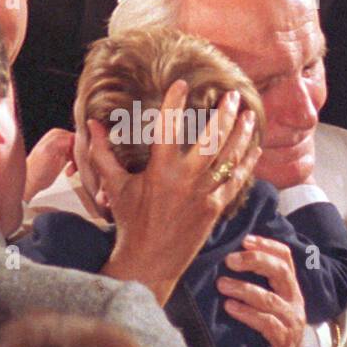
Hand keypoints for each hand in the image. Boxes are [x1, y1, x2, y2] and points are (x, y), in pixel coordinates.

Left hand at [24, 128, 73, 203]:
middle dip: (80, 157)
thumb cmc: (35, 169)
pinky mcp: (64, 157)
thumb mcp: (46, 152)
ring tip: (70, 171)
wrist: (30, 182)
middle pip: (80, 145)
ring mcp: (63, 148)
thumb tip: (73, 138)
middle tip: (76, 167)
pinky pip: (77, 159)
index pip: (77, 137)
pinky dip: (76, 166)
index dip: (80, 149)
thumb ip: (59, 141)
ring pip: (80, 153)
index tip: (80, 160)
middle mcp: (60, 139)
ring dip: (78, 163)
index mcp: (56, 134)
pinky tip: (69, 172)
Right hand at [93, 81, 260, 304]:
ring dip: (241, 134)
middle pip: (211, 139)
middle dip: (225, 114)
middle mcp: (185, 179)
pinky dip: (247, 163)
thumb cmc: (129, 223)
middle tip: (232, 95)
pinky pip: (236, 181)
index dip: (175, 103)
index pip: (167, 127)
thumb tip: (93, 125)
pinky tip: (254, 148)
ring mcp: (203, 194)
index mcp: (159, 170)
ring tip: (248, 115)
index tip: (181, 84)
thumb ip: (103, 154)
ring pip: (229, 158)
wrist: (149, 262)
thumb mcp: (115, 187)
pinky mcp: (215, 208)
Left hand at [217, 236, 311, 346]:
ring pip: (271, 299)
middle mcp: (294, 303)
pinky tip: (230, 307)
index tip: (245, 239)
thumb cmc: (270, 339)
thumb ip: (255, 289)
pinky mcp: (284, 342)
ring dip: (245, 289)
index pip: (285, 258)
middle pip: (282, 271)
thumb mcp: (266, 309)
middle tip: (230, 259)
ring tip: (222, 284)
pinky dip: (248, 313)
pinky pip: (267, 323)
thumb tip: (226, 264)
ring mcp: (291, 323)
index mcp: (290, 291)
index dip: (267, 245)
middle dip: (256, 261)